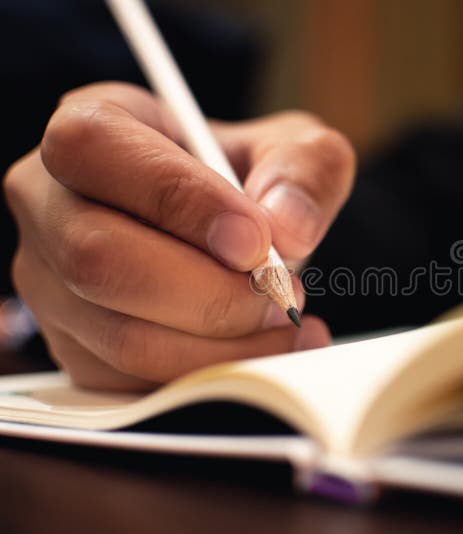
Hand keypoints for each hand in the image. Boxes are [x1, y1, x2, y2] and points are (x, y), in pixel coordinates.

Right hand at [4, 82, 354, 390]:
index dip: (177, 197)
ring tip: (284, 326)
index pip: (95, 148)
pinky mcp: (74, 344)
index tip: (255, 241)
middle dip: (210, 293)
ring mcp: (52, 282)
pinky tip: (264, 350)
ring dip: (221, 347)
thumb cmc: (250, 178)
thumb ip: (303, 169)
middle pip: (98, 259)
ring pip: (119, 335)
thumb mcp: (295, 149)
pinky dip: (209, 376)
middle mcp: (51, 204)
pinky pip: (133, 381)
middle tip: (280, 296)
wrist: (236, 231)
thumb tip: (286, 227)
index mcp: (93, 127)